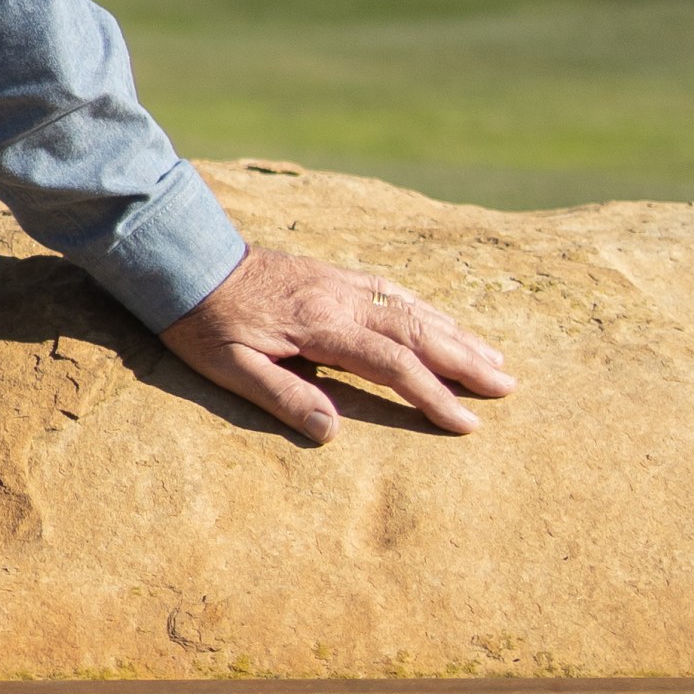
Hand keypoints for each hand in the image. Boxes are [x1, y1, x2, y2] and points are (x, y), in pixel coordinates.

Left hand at [155, 246, 513, 444]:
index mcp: (320, 326)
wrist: (184, 259)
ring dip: (455, 332)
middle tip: (508, 386)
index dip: (433, 395)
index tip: (468, 423)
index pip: (392, 364)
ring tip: (493, 357)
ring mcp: (339, 281)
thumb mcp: (230, 370)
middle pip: (417, 330)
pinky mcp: (332, 273)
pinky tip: (440, 320)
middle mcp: (340, 298)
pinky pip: (392, 289)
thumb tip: (333, 433)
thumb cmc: (203, 323)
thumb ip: (283, 398)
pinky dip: (426, 307)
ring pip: (411, 306)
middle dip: (465, 360)